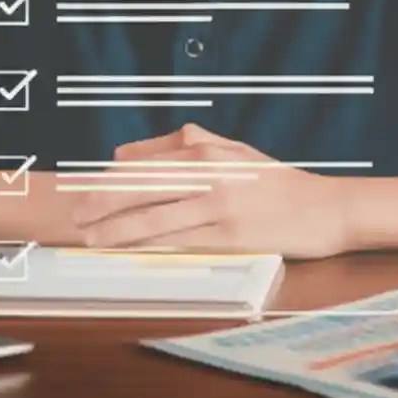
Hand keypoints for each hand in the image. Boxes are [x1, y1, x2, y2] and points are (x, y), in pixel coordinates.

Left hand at [72, 124, 350, 259]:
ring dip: (117, 231)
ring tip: (90, 239)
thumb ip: (178, 146)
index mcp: (205, 150)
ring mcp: (219, 207)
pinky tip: (127, 251)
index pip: (143, 163)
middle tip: (73, 215)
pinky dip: (148, 247)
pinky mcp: (229, 237)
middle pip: (142, 189)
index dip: (106, 179)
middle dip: (101, 204)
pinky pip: (179, 242)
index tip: (80, 188)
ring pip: (155, 219)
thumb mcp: (230, 151)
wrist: (325, 209)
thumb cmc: (274, 181)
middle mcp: (209, 174)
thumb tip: (123, 155)